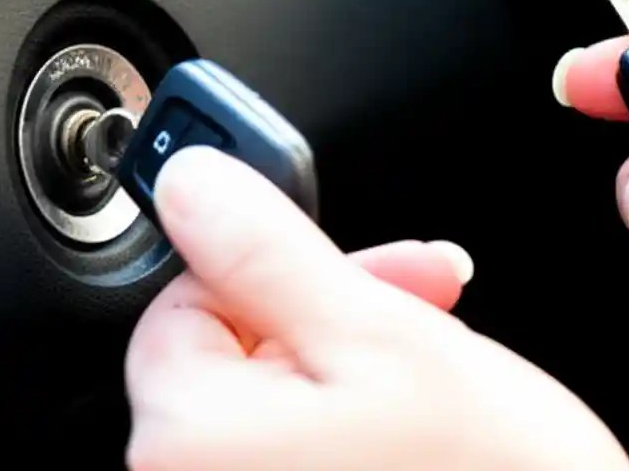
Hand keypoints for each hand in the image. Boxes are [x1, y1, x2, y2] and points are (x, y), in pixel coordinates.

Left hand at [124, 146, 628, 470]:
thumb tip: (190, 183)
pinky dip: (361, 415)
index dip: (284, 263)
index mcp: (189, 437)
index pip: (186, 299)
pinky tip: (426, 416)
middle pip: (240, 348)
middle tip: (426, 298)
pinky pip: (304, 449)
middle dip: (339, 305)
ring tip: (442, 361)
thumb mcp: (382, 335)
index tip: (365, 259)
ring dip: (362, 354)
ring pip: (283, 395)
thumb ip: (267, 251)